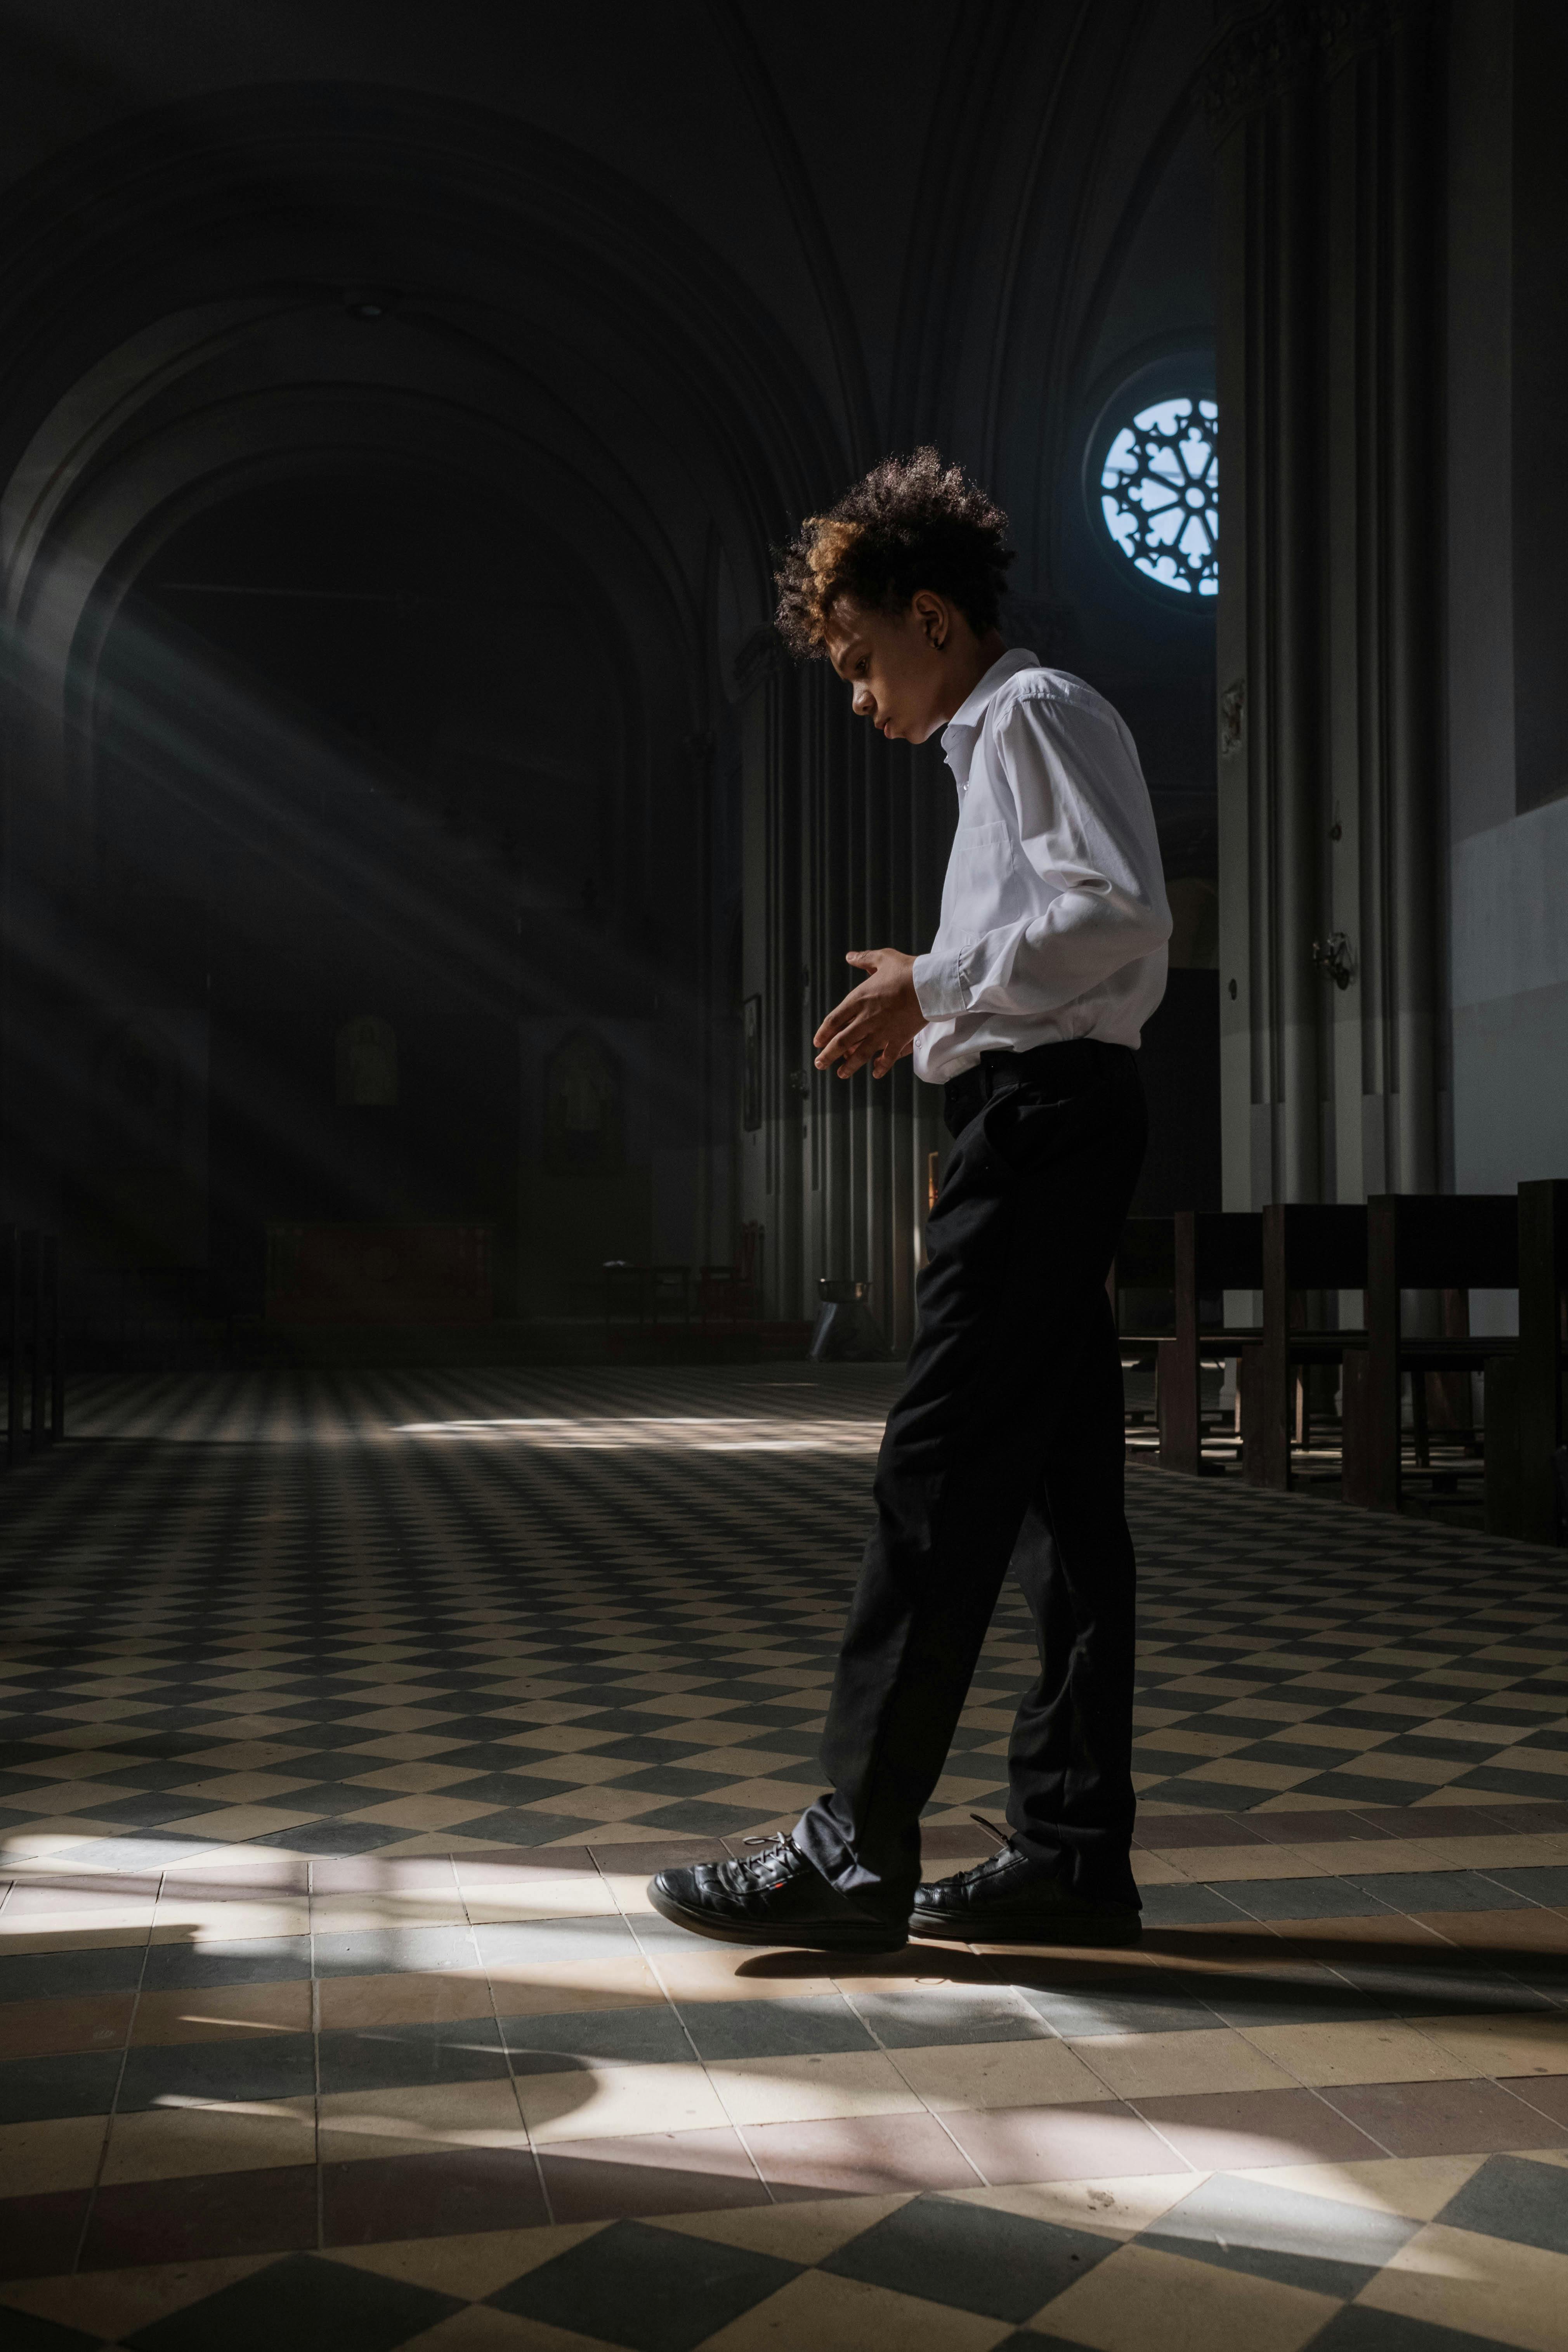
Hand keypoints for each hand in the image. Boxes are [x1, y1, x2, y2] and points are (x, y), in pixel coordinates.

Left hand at [813, 948, 924, 1079]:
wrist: (930, 984)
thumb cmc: (907, 969)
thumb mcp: (883, 958)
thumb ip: (864, 958)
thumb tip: (850, 956)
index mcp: (859, 999)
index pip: (834, 1020)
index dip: (823, 1033)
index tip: (817, 1042)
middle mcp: (867, 1019)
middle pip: (842, 1041)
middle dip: (828, 1055)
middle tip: (819, 1064)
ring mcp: (883, 1031)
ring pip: (861, 1053)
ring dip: (849, 1066)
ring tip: (841, 1074)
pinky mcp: (899, 1038)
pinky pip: (888, 1057)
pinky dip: (881, 1066)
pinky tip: (875, 1074)